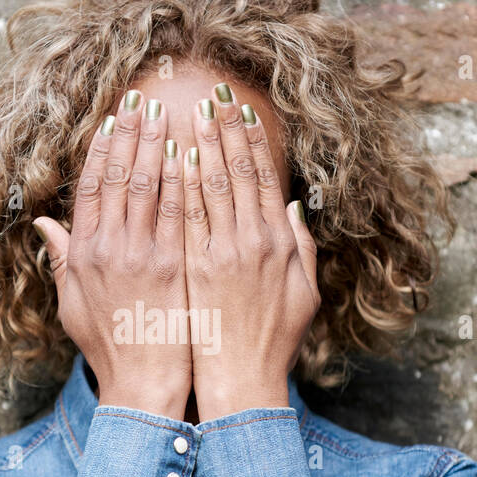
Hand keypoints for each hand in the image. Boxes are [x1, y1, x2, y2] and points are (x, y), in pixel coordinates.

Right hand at [33, 90, 190, 420]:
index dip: (101, 150)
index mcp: (83, 254)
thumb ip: (61, 259)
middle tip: (141, 100)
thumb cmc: (110, 346)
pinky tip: (189, 154)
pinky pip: (177, 212)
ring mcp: (141, 255)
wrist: (143, 382)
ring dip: (156, 146)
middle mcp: (108, 249)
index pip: (91, 188)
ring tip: (167, 113)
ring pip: (147, 187)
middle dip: (130, 135)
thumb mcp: (72, 304)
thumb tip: (44, 223)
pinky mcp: (172, 265)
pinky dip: (181, 180)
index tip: (113, 120)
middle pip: (118, 177)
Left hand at [182, 83, 319, 421]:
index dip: (251, 140)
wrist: (241, 383)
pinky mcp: (192, 271)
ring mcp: (219, 256)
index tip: (241, 108)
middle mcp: (251, 243)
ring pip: (208, 188)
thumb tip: (294, 208)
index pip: (262, 177)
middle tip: (213, 92)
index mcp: (279, 243)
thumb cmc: (274, 342)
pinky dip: (179, 186)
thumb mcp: (305, 294)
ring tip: (190, 110)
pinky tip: (172, 157)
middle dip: (224, 129)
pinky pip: (183, 219)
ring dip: (199, 145)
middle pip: (235, 172)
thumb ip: (302, 247)